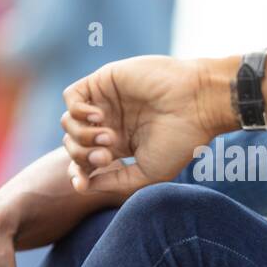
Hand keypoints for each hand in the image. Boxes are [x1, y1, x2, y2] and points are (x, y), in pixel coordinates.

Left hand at [60, 55, 216, 195]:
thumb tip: (82, 185)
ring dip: (82, 135)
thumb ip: (115, 181)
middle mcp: (110, 122)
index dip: (78, 173)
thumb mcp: (148, 173)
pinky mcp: (105, 81)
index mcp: (120, 145)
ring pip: (68, 122)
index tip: (83, 183)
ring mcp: (106, 101)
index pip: (84, 161)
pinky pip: (71, 96)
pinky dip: (77, 111)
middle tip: (107, 156)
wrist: (197, 104)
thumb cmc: (180, 140)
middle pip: (73, 143)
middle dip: (82, 155)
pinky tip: (99, 117)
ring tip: (109, 137)